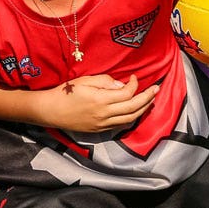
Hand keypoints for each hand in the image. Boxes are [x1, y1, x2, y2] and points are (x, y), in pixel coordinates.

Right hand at [40, 74, 158, 131]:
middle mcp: (104, 114)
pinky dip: (131, 118)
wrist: (50, 111)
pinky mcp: (99, 130)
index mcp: (101, 100)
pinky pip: (121, 125)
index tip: (134, 77)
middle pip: (133, 107)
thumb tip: (122, 85)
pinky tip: (136, 111)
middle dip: (147, 98)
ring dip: (143, 109)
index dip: (134, 84)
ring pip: (130, 119)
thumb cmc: (66, 92)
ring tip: (150, 100)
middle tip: (157, 89)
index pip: (127, 93)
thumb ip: (105, 81)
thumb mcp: (85, 81)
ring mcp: (102, 124)